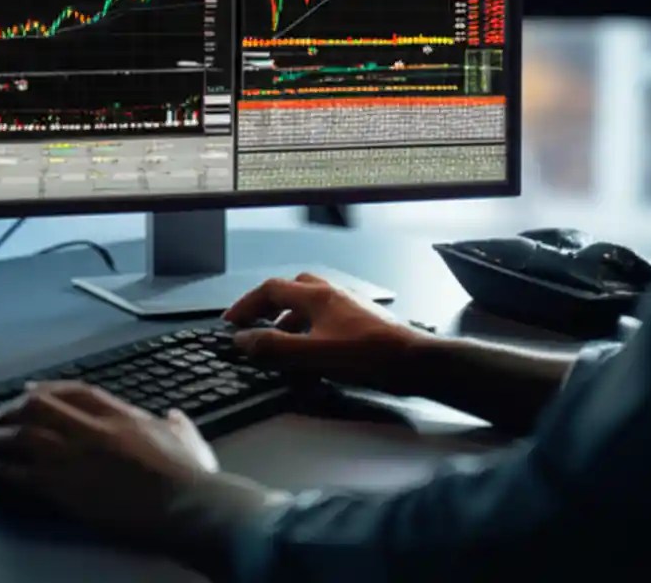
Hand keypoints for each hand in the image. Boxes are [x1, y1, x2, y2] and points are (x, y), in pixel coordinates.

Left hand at [0, 381, 217, 539]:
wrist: (189, 506)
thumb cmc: (193, 477)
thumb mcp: (187, 438)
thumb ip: (175, 425)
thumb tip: (173, 418)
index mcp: (121, 415)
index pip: (74, 392)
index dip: (46, 389)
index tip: (28, 391)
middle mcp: (93, 430)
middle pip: (40, 408)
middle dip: (11, 409)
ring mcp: (78, 458)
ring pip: (24, 438)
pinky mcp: (69, 489)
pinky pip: (26, 475)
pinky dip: (4, 470)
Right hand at [223, 272, 423, 392]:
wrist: (418, 362)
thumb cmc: (368, 356)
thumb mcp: (314, 355)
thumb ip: (275, 347)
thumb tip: (242, 340)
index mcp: (317, 296)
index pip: (271, 290)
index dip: (246, 305)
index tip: (231, 322)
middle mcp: (333, 293)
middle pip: (291, 288)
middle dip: (268, 304)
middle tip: (254, 323)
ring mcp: (351, 304)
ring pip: (311, 301)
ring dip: (289, 316)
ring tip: (280, 338)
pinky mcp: (364, 319)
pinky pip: (327, 313)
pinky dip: (310, 324)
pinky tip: (314, 346)